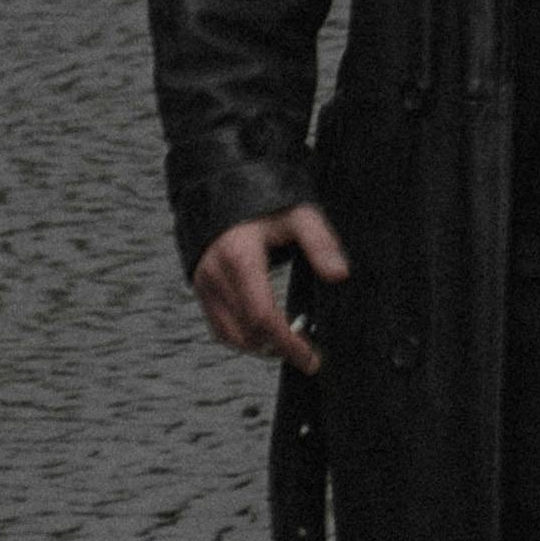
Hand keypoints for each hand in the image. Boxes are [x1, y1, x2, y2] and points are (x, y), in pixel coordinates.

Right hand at [194, 204, 349, 373]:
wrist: (223, 183)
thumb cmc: (264, 197)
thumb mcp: (298, 213)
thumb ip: (320, 243)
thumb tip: (339, 275)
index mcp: (240, 258)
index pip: (262, 317)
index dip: (288, 344)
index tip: (311, 358)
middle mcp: (216, 275)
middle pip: (245, 333)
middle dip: (276, 349)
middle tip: (306, 353)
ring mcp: (204, 282)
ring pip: (228, 335)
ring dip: (257, 346)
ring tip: (288, 344)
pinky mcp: (200, 285)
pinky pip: (218, 325)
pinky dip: (240, 336)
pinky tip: (264, 331)